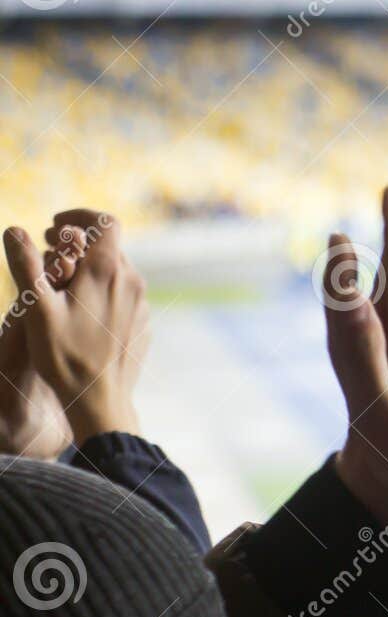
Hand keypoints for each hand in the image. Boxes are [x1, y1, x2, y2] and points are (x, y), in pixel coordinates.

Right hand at [2, 210, 146, 442]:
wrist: (102, 400)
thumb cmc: (65, 357)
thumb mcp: (37, 310)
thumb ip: (26, 266)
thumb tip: (15, 230)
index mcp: (108, 271)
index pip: (105, 221)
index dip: (78, 216)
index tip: (53, 227)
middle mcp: (133, 282)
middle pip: (109, 245)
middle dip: (78, 241)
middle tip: (47, 250)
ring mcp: (141, 303)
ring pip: (117, 270)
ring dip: (89, 266)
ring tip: (60, 281)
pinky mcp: (143, 321)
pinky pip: (124, 293)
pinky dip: (102, 288)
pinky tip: (80, 309)